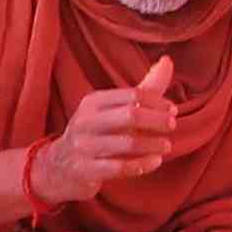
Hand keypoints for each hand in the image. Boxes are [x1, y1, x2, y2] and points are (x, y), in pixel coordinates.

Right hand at [46, 61, 182, 199]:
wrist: (58, 166)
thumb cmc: (96, 133)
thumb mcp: (113, 109)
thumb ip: (143, 88)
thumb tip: (168, 61)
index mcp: (93, 102)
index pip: (132, 95)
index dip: (157, 102)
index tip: (172, 110)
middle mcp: (86, 121)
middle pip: (130, 116)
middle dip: (156, 120)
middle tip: (173, 126)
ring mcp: (84, 146)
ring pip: (127, 143)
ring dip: (152, 144)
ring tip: (167, 146)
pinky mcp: (86, 170)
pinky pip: (120, 167)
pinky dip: (141, 165)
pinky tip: (155, 162)